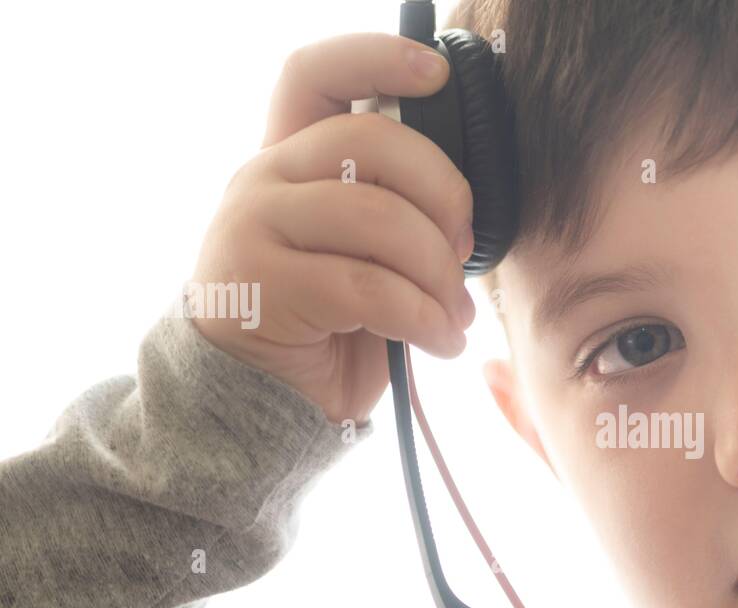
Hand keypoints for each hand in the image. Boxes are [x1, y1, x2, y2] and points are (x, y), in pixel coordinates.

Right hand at [188, 32, 476, 424]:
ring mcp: (254, 227)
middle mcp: (264, 178)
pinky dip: (425, 319)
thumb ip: (394, 214)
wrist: (259, 401)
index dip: (377, 58)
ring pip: (380, 220)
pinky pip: (371, 289)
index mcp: (291, 159)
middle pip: (372, 141)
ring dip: (439, 275)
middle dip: (445, 195)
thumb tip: (464, 213)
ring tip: (454, 318)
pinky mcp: (262, 286)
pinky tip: (439, 342)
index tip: (435, 72)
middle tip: (465, 250)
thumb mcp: (363, 257)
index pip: (316, 75)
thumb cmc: (328, 325)